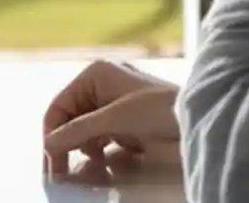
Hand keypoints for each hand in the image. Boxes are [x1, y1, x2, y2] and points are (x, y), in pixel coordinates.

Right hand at [42, 61, 181, 176]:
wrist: (200, 119)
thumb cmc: (160, 109)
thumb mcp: (115, 119)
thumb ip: (79, 131)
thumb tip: (48, 145)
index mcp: (95, 74)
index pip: (58, 107)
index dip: (52, 135)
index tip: (52, 164)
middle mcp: (101, 86)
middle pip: (70, 121)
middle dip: (68, 146)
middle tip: (62, 174)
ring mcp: (114, 105)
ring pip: (84, 133)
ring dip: (84, 152)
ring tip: (93, 168)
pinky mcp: (126, 124)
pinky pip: (102, 141)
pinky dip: (100, 154)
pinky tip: (106, 164)